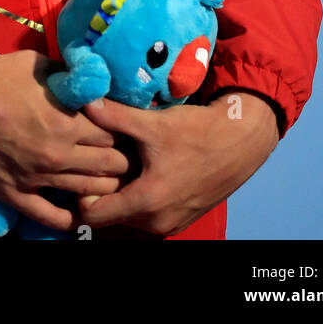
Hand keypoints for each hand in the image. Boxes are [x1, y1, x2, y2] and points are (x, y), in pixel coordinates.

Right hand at [0, 50, 134, 233]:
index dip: (120, 131)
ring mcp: (37, 177)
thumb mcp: (36, 64)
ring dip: (101, 189)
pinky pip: (51, 217)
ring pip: (88, 193)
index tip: (120, 131)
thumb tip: (88, 82)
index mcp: (66, 118)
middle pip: (110, 166)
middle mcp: (58, 151)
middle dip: (118, 161)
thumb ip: (67, 78)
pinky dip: (69, 218)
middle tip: (118, 158)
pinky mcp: (14, 194)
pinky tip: (76, 212)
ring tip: (103, 183)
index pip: (115, 133)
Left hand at [72, 89, 280, 236]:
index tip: (84, 166)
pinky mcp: (182, 218)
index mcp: (147, 202)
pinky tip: (143, 170)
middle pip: (111, 217)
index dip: (81, 191)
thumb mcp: (153, 124)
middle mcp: (157, 222)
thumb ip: (114, 115)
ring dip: (122, 195)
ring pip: (130, 217)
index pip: (93, 215)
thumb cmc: (198, 133)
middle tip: (99, 161)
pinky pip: (149, 216)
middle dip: (101, 192)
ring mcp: (172, 223)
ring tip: (120, 164)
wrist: (241, 141)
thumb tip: (84, 100)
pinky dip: (141, 198)